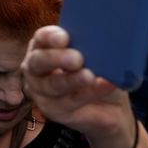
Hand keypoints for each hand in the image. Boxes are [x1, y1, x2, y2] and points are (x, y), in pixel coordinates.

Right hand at [22, 26, 133, 147]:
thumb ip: (91, 47)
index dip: (50, 37)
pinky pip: (71, 101)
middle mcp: (36, 68)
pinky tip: (105, 85)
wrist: (110, 106)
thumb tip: (101, 40)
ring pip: (52, 85)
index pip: (41, 38)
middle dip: (56, 58)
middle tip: (77, 58)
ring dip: (71, 80)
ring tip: (89, 76)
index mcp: (44, 47)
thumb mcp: (95, 55)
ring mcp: (41, 91)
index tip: (64, 37)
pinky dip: (90, 93)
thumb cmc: (98, 72)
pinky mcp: (53, 110)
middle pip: (38, 62)